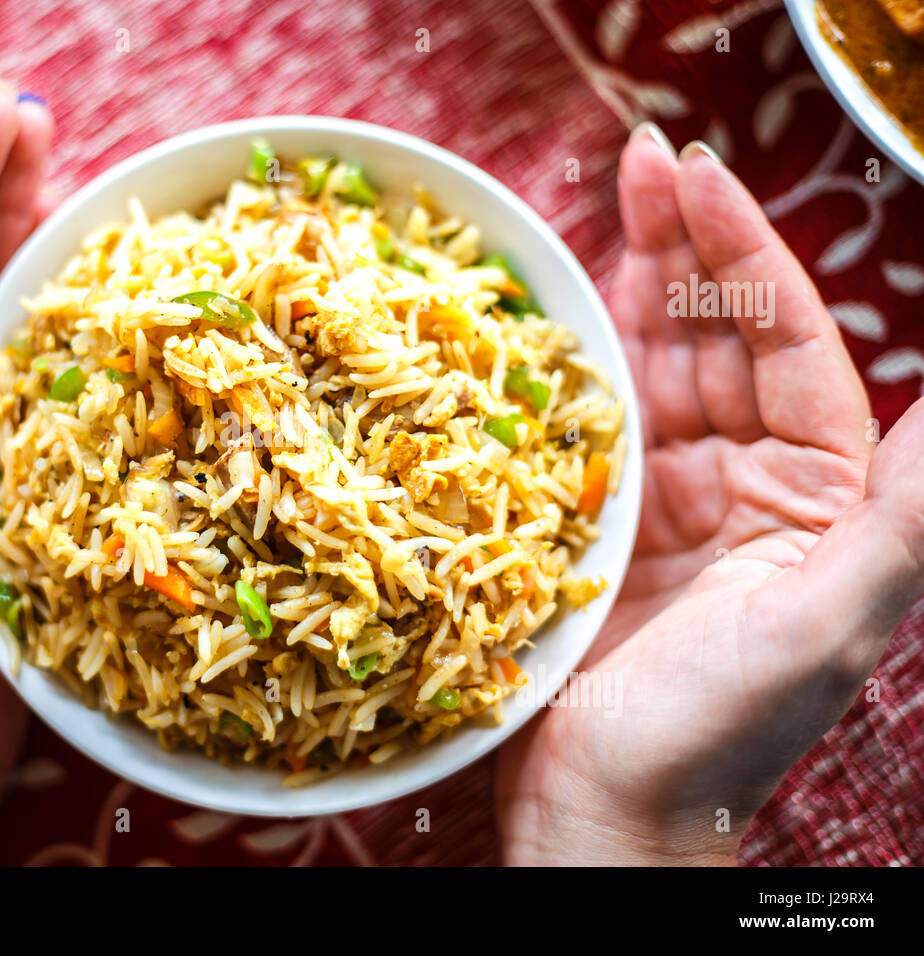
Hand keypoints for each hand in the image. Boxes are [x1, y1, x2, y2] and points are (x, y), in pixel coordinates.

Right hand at [494, 126, 923, 864]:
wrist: (603, 808)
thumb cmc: (717, 731)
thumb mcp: (829, 622)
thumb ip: (902, 513)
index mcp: (815, 494)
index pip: (785, 345)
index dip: (745, 254)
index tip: (697, 180)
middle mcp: (745, 481)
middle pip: (715, 337)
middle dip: (684, 246)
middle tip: (641, 165)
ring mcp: (666, 495)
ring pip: (651, 365)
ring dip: (630, 283)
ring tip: (606, 202)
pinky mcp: (598, 517)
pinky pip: (588, 419)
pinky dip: (572, 361)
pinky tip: (556, 306)